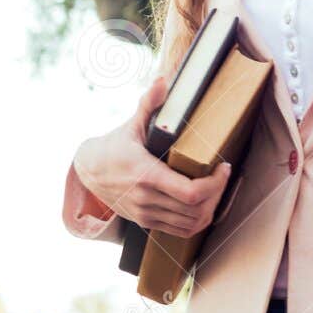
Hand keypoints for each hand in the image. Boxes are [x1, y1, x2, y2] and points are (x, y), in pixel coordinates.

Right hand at [72, 74, 232, 237]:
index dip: (215, 184)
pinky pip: (180, 231)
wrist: (88, 172)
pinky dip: (198, 221)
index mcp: (146, 174)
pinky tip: (204, 204)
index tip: (223, 166)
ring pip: (191, 224)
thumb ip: (149, 103)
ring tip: (216, 188)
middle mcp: (146, 199)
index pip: (190, 193)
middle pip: (196, 209)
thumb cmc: (115, 146)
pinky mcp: (146, 222)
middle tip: (223, 175)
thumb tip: (162, 81)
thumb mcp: (132, 124)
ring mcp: (146, 214)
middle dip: (217, 193)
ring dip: (210, 209)